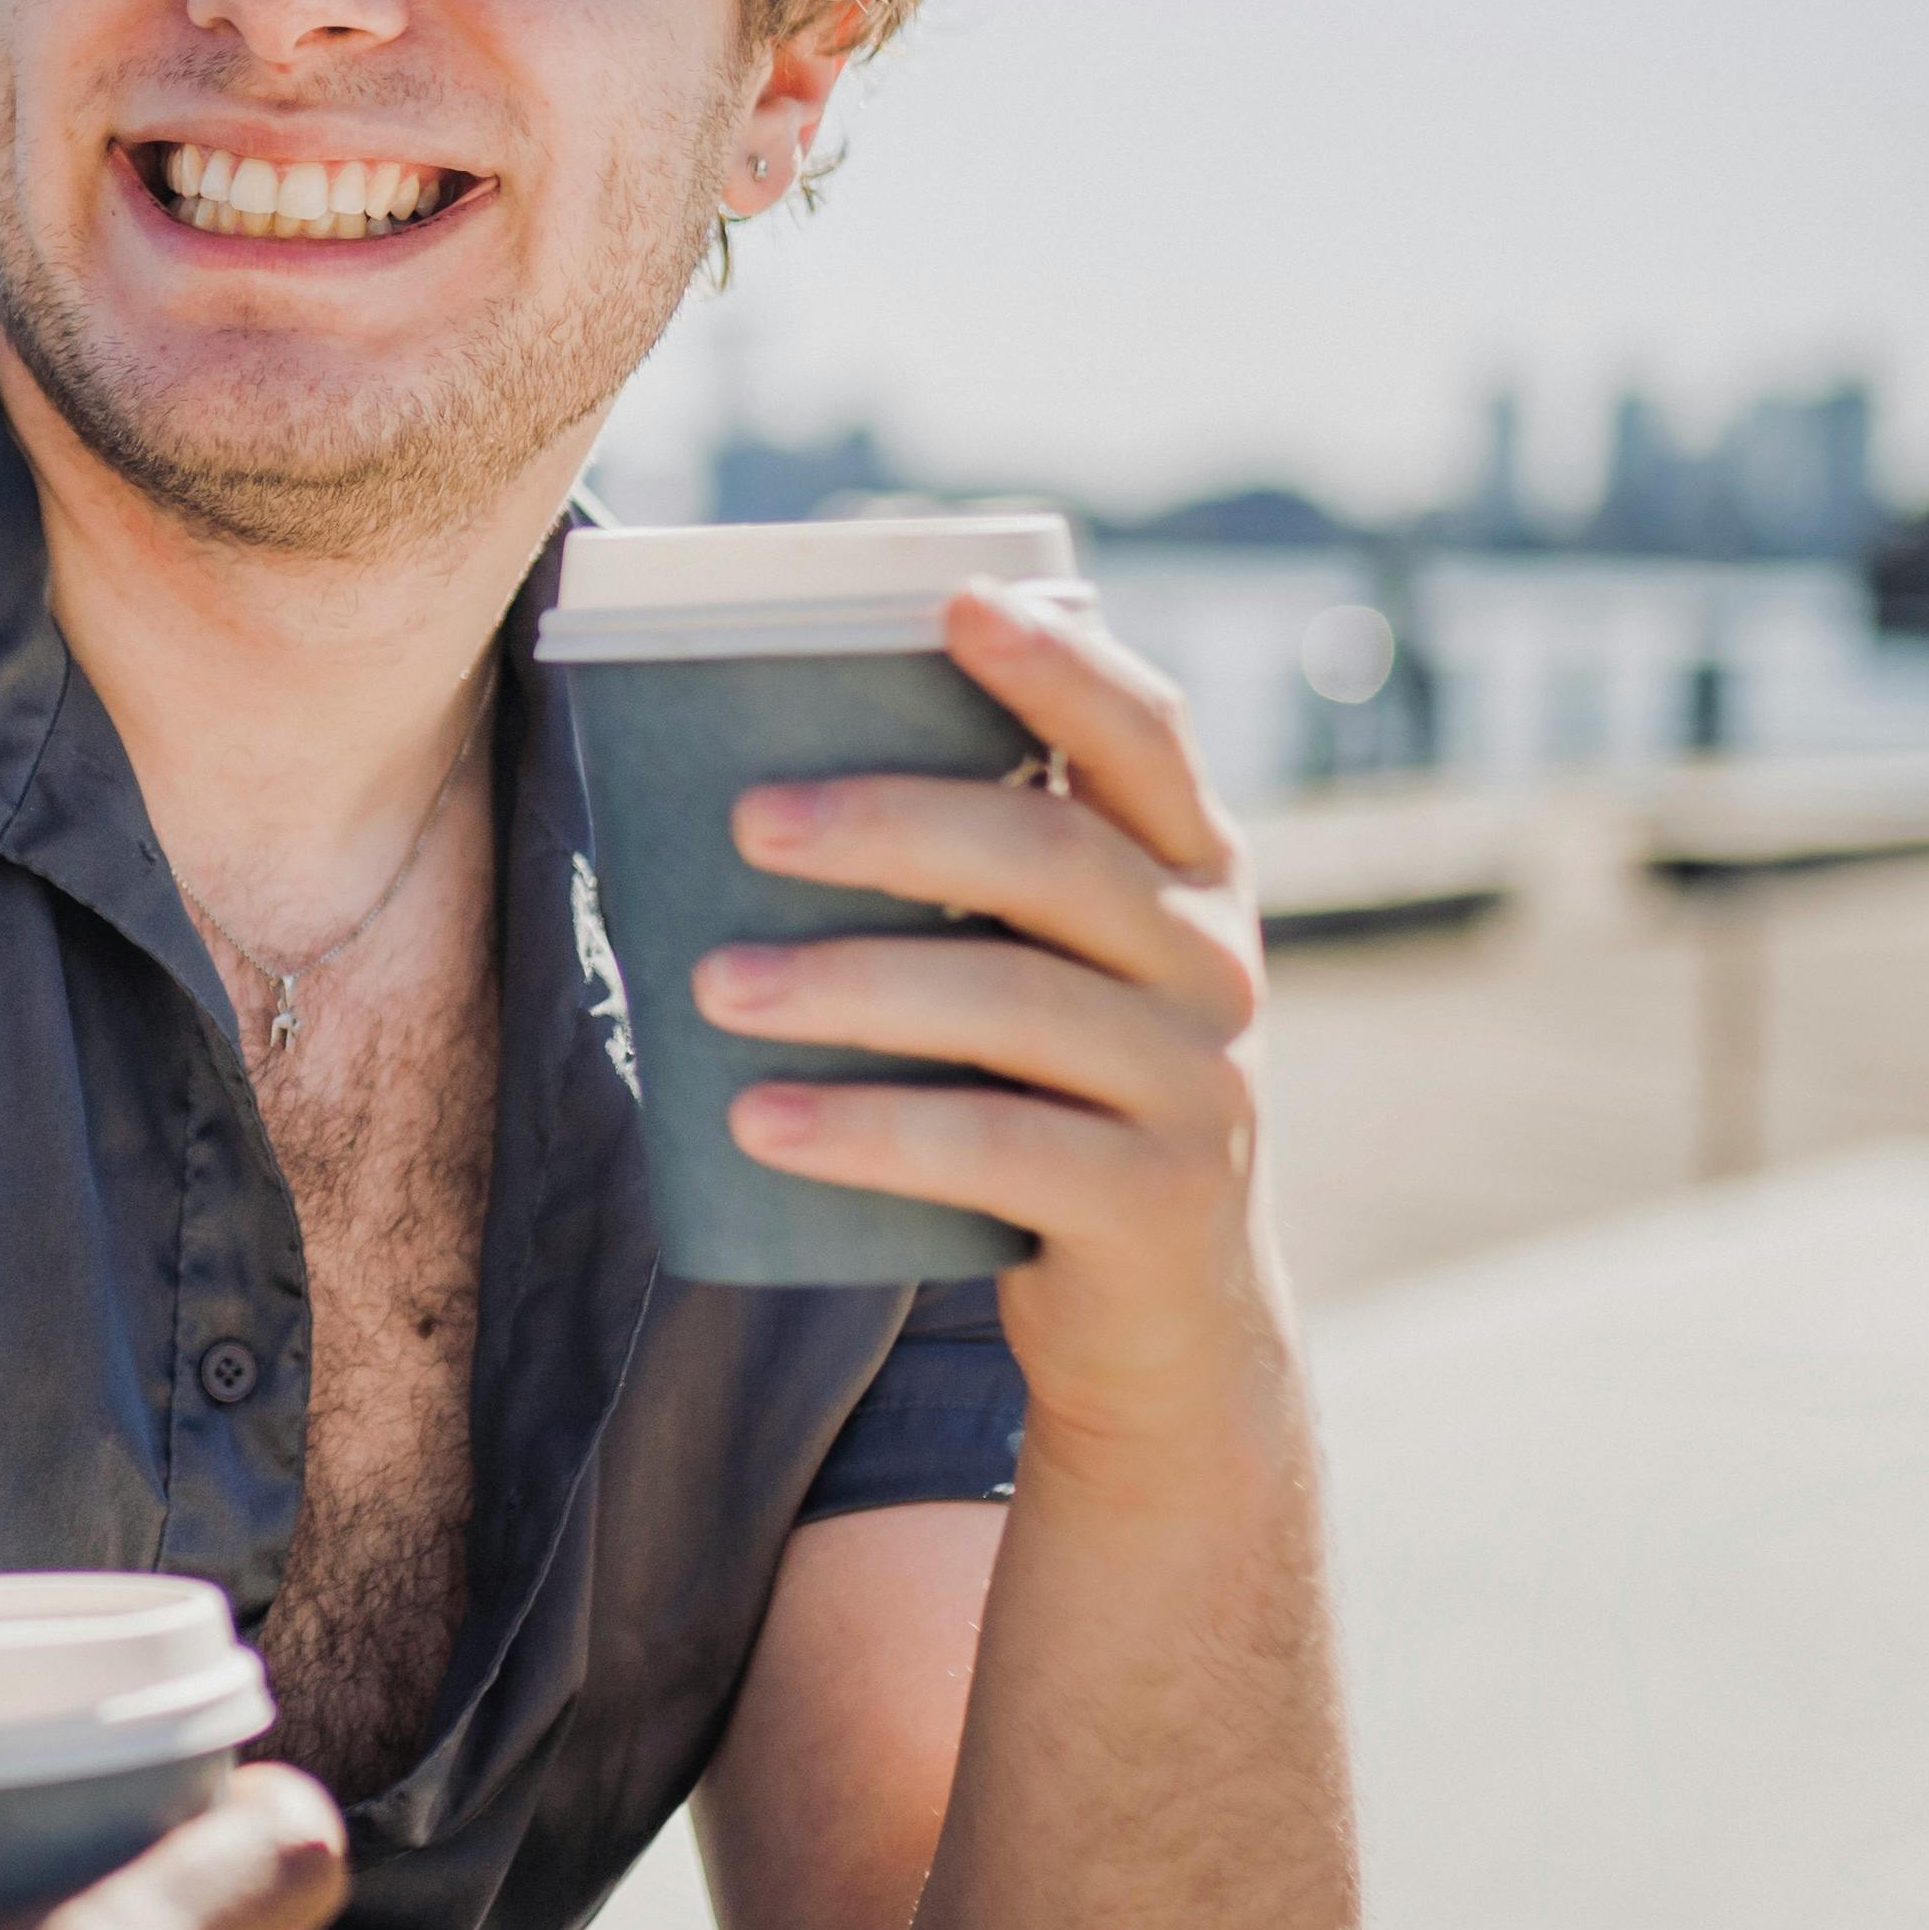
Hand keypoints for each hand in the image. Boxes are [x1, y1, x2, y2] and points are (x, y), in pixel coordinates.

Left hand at [691, 579, 1296, 1467]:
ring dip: (848, 985)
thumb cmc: (1049, 1103)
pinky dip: (865, 1131)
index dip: (1062, 665)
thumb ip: (974, 886)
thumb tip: (747, 783)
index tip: (953, 601)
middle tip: (748, 821)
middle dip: (895, 825)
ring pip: (1014, 1004)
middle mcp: (1217, 964)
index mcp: (1193, 875)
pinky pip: (995, 1149)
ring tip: (711, 985)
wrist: (1164, 1328)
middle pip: (1055, 859)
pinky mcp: (1156, 1206)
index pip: (1146, 738)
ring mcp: (1202, 1087)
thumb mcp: (1045, 979)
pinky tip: (756, 1122)